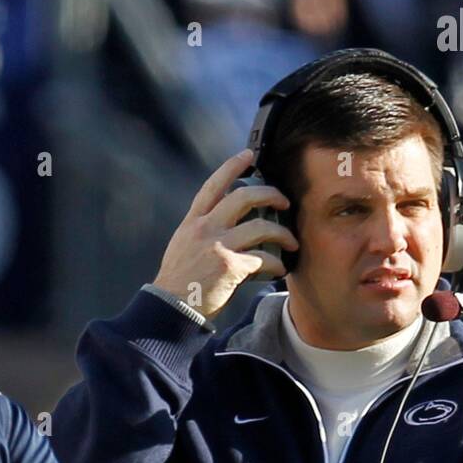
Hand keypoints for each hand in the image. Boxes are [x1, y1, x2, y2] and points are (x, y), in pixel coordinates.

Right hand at [152, 149, 297, 319]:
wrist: (171, 308)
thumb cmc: (178, 282)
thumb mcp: (183, 247)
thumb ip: (203, 232)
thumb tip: (229, 227)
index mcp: (192, 222)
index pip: (213, 185)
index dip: (232, 166)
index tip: (249, 155)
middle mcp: (205, 228)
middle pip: (244, 197)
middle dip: (270, 194)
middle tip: (284, 201)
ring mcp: (218, 246)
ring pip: (261, 226)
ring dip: (282, 232)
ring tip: (291, 241)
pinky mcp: (230, 266)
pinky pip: (263, 258)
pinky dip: (276, 263)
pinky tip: (281, 268)